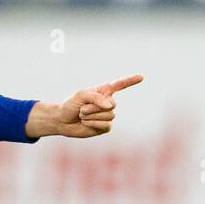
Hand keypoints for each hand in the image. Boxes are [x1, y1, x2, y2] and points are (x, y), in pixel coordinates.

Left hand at [26, 75, 143, 138]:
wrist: (63, 120)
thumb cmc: (71, 105)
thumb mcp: (81, 95)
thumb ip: (96, 97)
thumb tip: (110, 106)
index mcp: (103, 91)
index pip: (120, 85)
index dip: (130, 80)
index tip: (141, 76)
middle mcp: (108, 103)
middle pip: (112, 105)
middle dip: (94, 107)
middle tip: (82, 109)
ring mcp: (107, 115)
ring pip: (109, 116)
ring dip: (92, 116)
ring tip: (83, 116)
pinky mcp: (105, 127)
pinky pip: (107, 125)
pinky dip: (94, 124)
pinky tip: (86, 123)